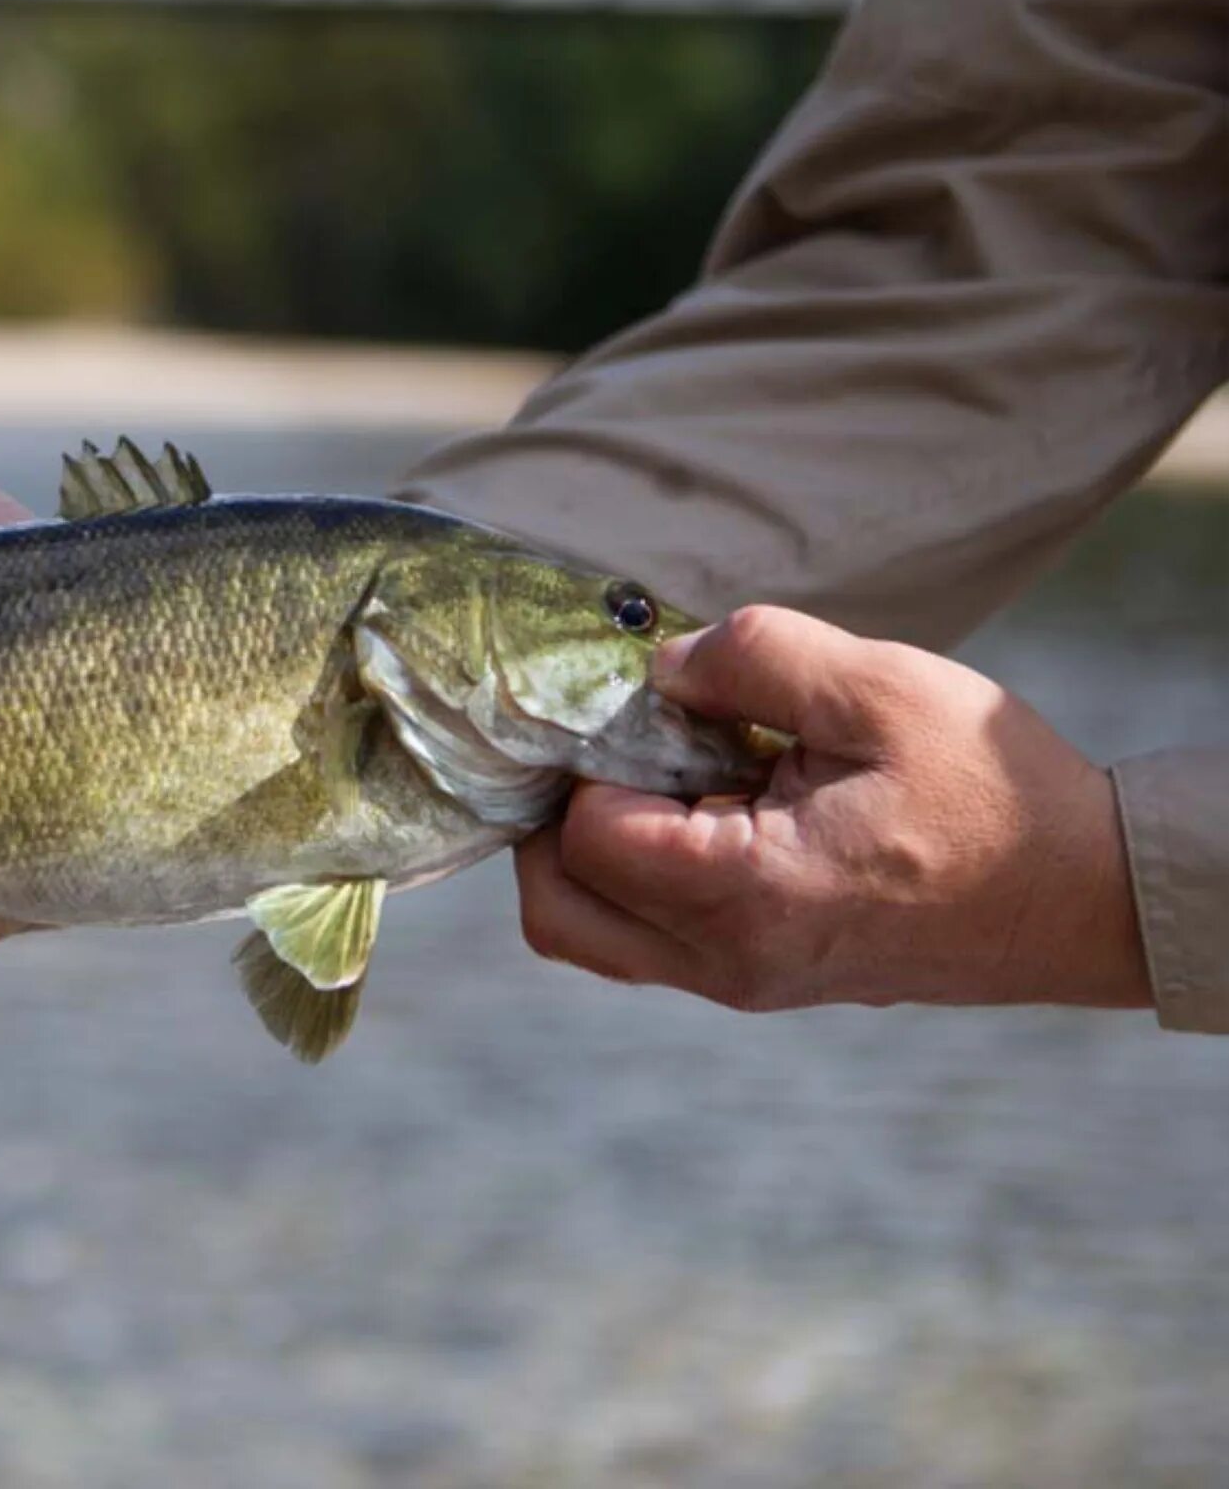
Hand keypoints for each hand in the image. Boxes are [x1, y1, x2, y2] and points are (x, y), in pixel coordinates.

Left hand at [513, 605, 1152, 1012]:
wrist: (1086, 897)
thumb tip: (658, 670)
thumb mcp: (879, 689)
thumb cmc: (992, 791)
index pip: (583, 836)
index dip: (594, 759)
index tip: (652, 712)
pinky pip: (649, 941)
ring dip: (596, 853)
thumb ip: (751, 658)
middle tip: (625, 748)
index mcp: (743, 895)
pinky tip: (714, 808)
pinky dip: (642, 878)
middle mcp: (725, 962)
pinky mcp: (761, 980)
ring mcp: (741, 983)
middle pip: (556, 909)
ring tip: (675, 777)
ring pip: (592, 934)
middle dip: (559, 819)